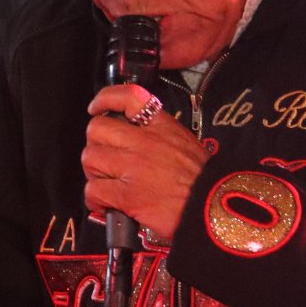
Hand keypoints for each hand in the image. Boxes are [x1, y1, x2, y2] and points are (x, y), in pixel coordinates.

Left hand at [82, 84, 207, 238]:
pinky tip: (105, 204)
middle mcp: (145, 142)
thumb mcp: (187, 145)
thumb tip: (134, 140)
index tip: (96, 108)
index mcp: (163, 128)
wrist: (214, 209)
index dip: (106, 99)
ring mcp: (134, 167)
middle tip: (104, 160)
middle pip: (98, 129)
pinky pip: (94, 189)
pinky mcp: (128, 194)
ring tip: (106, 183)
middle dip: (95, 145)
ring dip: (93, 172)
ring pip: (91, 158)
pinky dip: (94, 198)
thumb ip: (160, 137)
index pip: (129, 97)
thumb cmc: (204, 183)